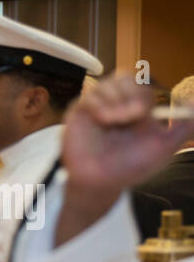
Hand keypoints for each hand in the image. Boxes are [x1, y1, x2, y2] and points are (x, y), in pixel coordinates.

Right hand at [61, 72, 193, 198]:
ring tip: (114, 121)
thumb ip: (185, 127)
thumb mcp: (164, 147)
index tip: (143, 114)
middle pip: (123, 78)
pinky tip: (103, 120)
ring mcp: (96, 109)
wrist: (102, 183)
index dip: (143, 95)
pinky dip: (98, 105)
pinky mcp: (78, 115)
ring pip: (105, 84)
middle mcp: (115, 106)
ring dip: (114, 100)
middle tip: (132, 115)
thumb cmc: (130, 168)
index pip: (141, 86)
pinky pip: (87, 97)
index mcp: (135, 110)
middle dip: (130, 94)